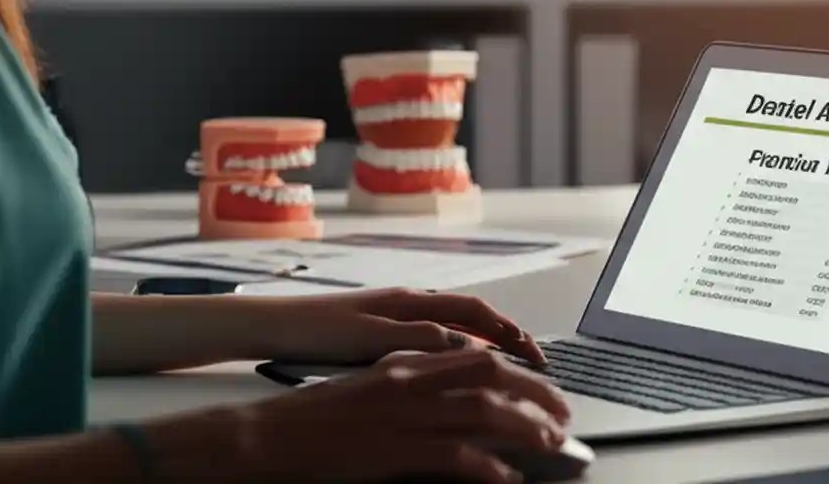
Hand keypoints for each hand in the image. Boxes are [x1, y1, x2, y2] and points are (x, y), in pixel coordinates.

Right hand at [225, 349, 570, 482]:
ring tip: (550, 443)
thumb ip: (410, 384)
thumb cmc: (312, 419)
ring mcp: (402, 416)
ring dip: (525, 428)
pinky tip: (505, 478)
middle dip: (535, 394)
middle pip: (490, 376)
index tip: (542, 386)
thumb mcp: (368, 388)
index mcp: (403, 363)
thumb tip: (452, 395)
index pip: (475, 356)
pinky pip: (455, 457)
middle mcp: (408, 381)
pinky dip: (488, 467)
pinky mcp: (393, 451)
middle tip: (561, 416)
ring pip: (483, 412)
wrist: (266, 438)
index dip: (518, 370)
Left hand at [256, 288, 545, 365]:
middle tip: (535, 364)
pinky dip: (457, 347)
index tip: (535, 357)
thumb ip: (418, 338)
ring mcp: (395, 313)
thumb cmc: (316, 332)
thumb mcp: (369, 338)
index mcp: (410, 302)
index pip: (476, 312)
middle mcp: (408, 302)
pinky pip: (434, 334)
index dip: (510, 333)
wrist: (274, 325)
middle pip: (472, 315)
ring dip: (485, 341)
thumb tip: (466, 344)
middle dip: (507, 337)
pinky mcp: (382, 327)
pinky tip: (457, 367)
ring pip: (455, 324)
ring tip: (507, 367)